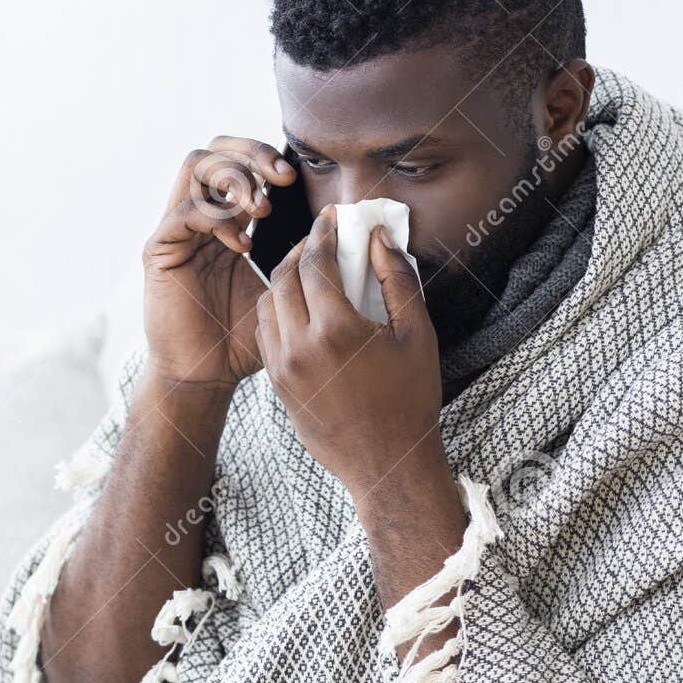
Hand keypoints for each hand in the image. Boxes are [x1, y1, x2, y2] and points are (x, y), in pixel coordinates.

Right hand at [143, 137, 296, 388]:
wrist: (207, 374)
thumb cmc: (240, 337)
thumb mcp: (281, 288)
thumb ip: (296, 254)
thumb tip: (324, 220)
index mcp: (224, 221)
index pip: (236, 161)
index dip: (265, 157)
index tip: (294, 178)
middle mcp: (197, 218)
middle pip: (214, 150)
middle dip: (251, 154)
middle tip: (280, 178)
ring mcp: (176, 231)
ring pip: (195, 166)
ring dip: (234, 178)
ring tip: (261, 209)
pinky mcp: (160, 250)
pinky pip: (184, 212)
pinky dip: (217, 218)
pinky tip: (241, 245)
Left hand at [254, 205, 444, 499]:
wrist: (386, 463)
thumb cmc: (410, 399)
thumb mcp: (415, 334)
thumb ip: (397, 280)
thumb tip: (379, 238)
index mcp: (336, 331)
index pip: (316, 263)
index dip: (323, 234)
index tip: (332, 218)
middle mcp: (300, 347)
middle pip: (284, 277)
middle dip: (301, 250)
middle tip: (320, 238)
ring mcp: (283, 368)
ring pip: (268, 303)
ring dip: (284, 279)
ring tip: (309, 270)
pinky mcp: (277, 385)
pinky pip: (266, 333)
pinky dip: (278, 310)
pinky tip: (300, 306)